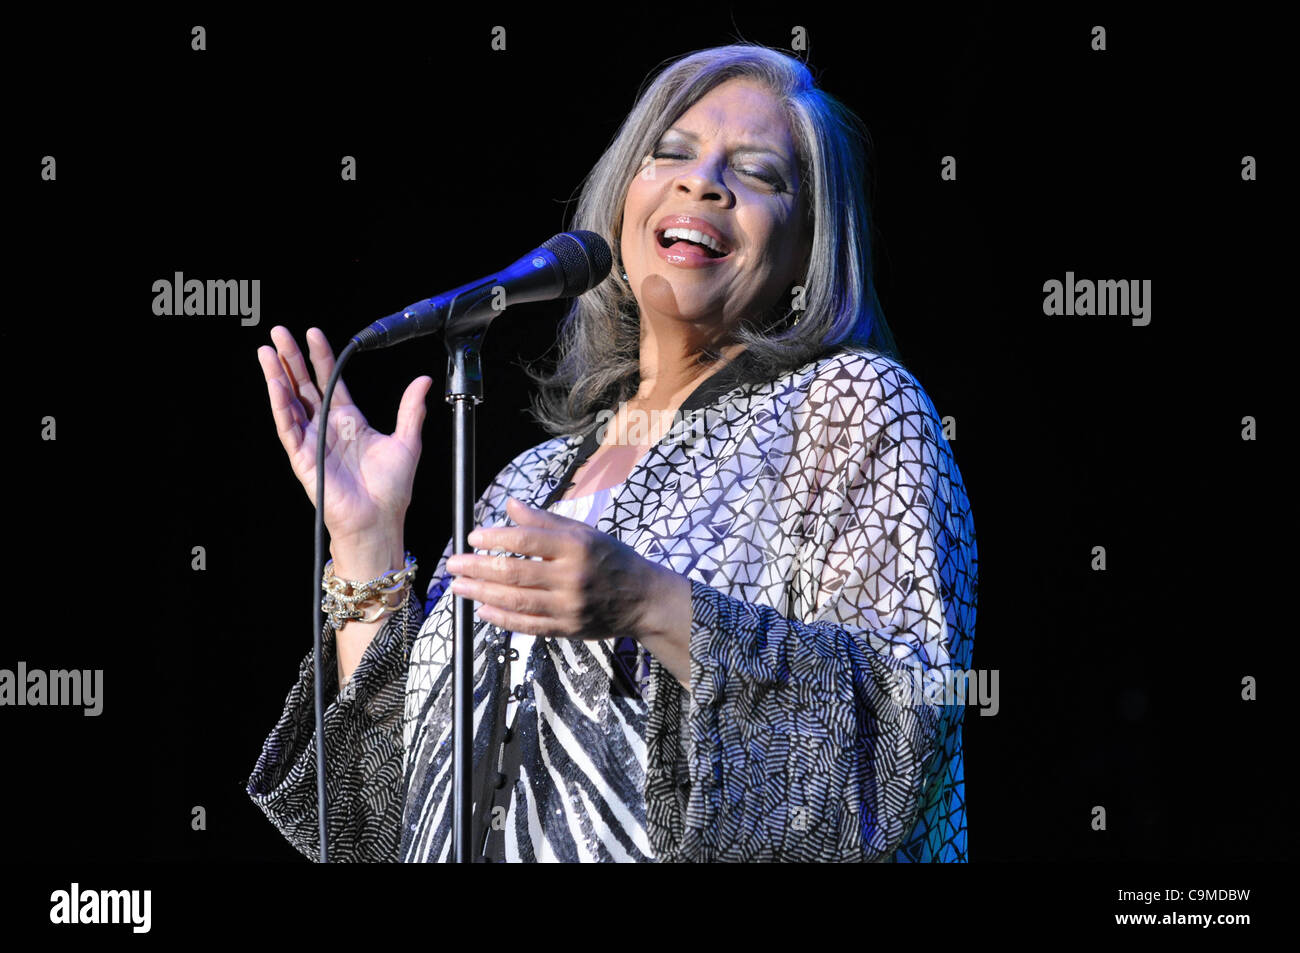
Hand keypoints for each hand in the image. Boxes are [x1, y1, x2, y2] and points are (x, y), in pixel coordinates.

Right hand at [256, 326, 432, 543]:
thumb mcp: (407, 441)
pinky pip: (288, 426)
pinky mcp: (303, 457)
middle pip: (304, 385)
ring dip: (277, 376)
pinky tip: (274, 383)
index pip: (330, 381)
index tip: (313, 333)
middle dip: (291, 358)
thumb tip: (424, 381)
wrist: (379, 520)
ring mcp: (312, 441)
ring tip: (267, 351)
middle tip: (279, 332)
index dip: (321, 357)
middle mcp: (327, 427)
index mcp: (349, 421)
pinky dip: (280, 404)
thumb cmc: (391, 489)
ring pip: (290, 402)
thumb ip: (411, 409)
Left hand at [444, 498, 691, 655]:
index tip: (473, 537)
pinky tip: (483, 610)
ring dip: (482, 594)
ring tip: (459, 587)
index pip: (526, 541)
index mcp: (575, 547)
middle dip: (478, 568)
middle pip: (515, 573)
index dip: (496, 538)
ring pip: (517, 601)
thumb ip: (545, 521)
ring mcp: (569, 606)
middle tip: (454, 565)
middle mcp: (571, 577)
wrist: (643, 598)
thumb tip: (509, 505)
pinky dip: (502, 619)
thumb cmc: (611, 559)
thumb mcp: (583, 532)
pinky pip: (528, 625)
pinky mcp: (568, 628)